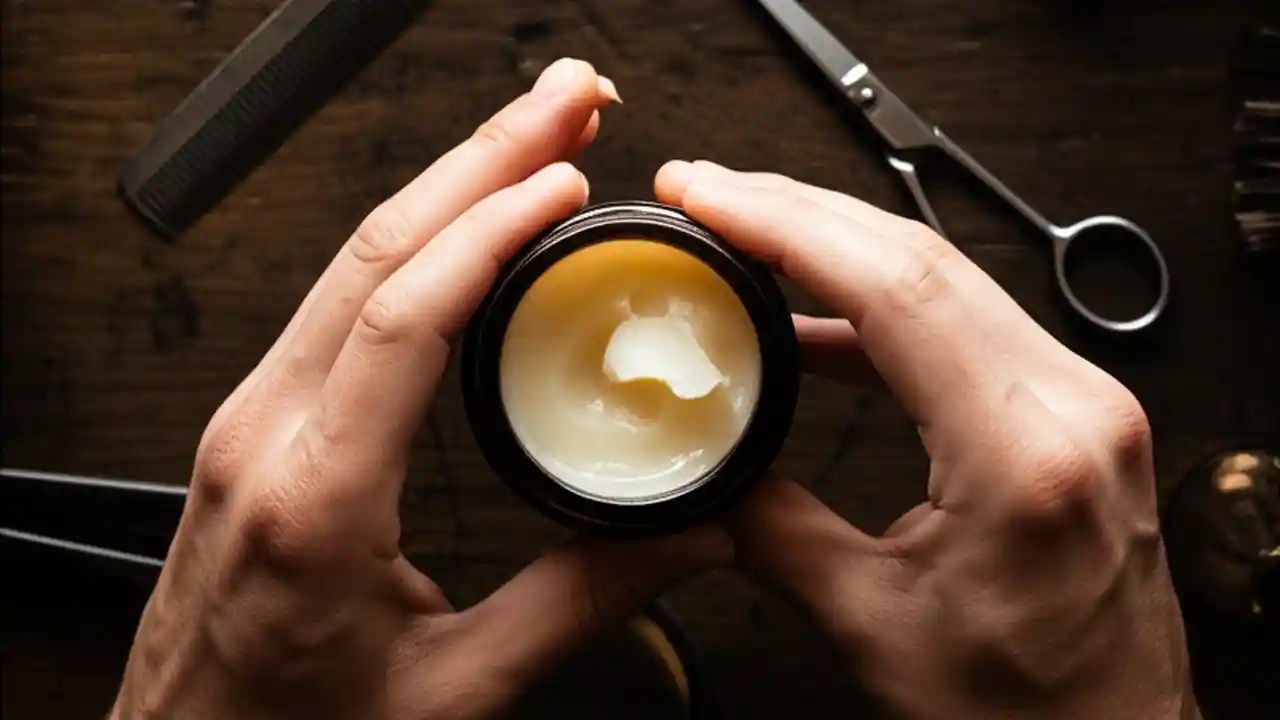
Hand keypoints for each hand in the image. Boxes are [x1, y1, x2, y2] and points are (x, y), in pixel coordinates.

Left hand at [110, 60, 728, 719]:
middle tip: (563, 100)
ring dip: (445, 182)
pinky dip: (412, 238)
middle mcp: (266, 439)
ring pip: (348, 259)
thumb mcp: (453, 690)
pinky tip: (464, 218)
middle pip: (372, 252)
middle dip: (478, 156)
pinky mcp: (258, 422)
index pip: (403, 319)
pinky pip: (337, 298)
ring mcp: (251, 420)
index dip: (490, 232)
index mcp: (315, 502)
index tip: (565, 180)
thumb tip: (683, 541)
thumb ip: (579, 606)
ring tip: (531, 136)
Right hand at [655, 161, 1194, 719]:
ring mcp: (1081, 402)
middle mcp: (1072, 406)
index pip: (896, 288)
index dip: (786, 227)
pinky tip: (813, 326)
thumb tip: (706, 467)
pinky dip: (877, 310)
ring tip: (744, 238)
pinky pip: (963, 328)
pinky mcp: (1069, 415)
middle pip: (922, 257)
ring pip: (945, 278)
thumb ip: (774, 531)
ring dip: (836, 249)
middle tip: (707, 195)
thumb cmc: (1026, 718)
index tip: (707, 197)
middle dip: (800, 213)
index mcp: (1024, 453)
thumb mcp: (872, 626)